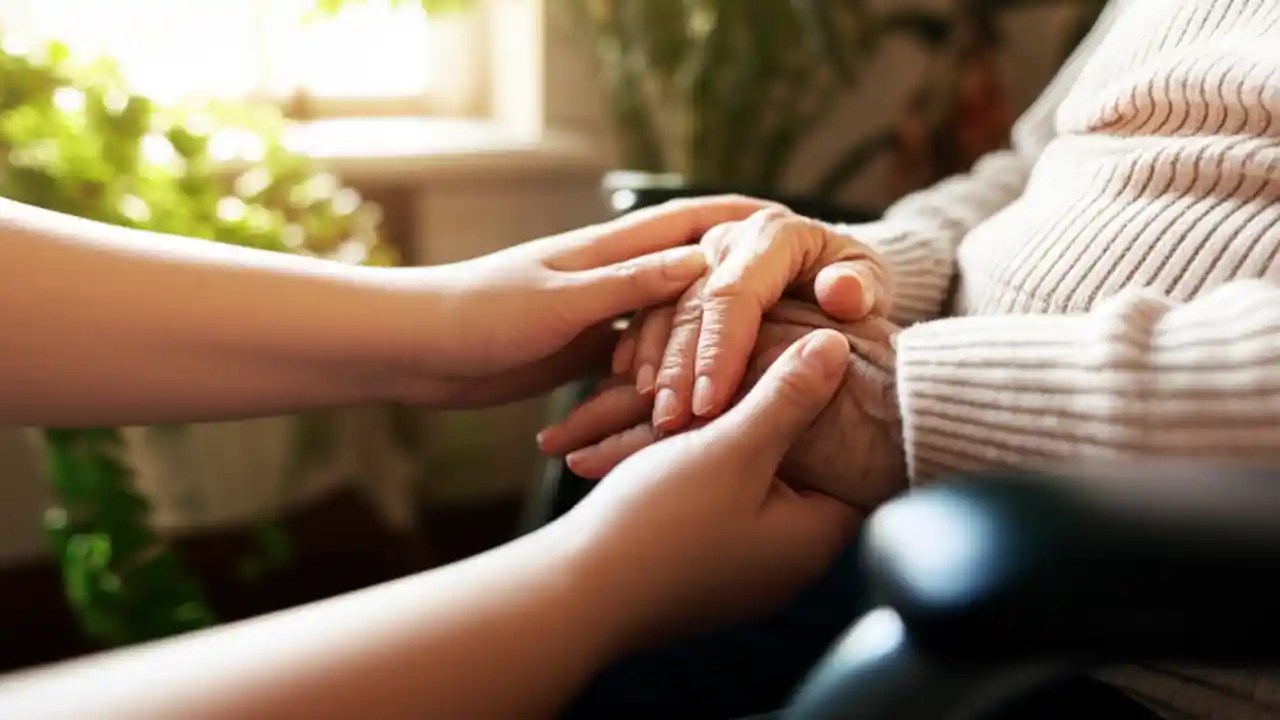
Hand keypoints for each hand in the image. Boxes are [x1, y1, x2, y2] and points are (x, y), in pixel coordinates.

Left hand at [396, 196, 774, 407]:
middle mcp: (609, 278)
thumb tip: (705, 265)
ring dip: (701, 335)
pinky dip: (664, 371)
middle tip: (792, 300)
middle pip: (687, 276)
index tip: (787, 222)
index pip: (687, 226)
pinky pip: (636, 360)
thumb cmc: (478, 316)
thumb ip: (630, 285)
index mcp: (607, 251)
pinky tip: (696, 391)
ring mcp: (596, 315)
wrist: (414, 350)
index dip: (737, 222)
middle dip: (734, 285)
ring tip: (757, 351)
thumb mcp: (562, 302)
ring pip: (666, 322)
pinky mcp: (579, 352)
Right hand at [548, 330, 861, 645]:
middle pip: (799, 461)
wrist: (571, 595)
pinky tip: (665, 426)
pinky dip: (691, 456)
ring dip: (722, 428)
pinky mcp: (698, 554)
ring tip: (703, 390)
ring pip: (744, 470)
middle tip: (764, 359)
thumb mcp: (732, 449)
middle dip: (774, 408)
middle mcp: (785, 555)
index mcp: (813, 536)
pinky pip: (708, 491)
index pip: (855, 461)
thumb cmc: (661, 529)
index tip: (828, 358)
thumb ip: (788, 397)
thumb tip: (839, 347)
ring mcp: (739, 558)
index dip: (844, 405)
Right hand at [615, 209, 892, 431]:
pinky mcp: (675, 282)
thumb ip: (859, 287)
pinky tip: (636, 395)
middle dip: (680, 366)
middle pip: (691, 304)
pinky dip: (640, 356)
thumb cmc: (855, 287)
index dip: (720, 350)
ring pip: (660, 310)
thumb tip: (841, 291)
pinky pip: (647, 316)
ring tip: (656, 417)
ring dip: (655, 366)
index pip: (736, 294)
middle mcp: (726, 240)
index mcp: (772, 234)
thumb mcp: (870, 284)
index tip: (711, 403)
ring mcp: (695, 260)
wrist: (832, 272)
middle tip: (673, 421)